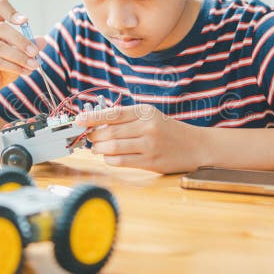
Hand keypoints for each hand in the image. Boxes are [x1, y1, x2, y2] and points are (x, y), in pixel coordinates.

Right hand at [0, 0, 46, 95]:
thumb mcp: (20, 54)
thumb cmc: (3, 66)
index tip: (25, 21)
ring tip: (33, 65)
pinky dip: (14, 67)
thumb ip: (30, 46)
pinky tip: (24, 71)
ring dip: (20, 57)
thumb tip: (42, 40)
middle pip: (1, 28)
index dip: (12, 12)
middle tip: (35, 52)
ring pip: (0, 47)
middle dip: (22, 41)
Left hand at [75, 104, 205, 173]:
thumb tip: (97, 123)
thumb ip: (127, 118)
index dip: (92, 117)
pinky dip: (109, 159)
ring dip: (99, 148)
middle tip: (88, 137)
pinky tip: (108, 157)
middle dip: (93, 135)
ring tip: (96, 147)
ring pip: (113, 147)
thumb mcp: (150, 116)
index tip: (78, 120)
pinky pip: (121, 161)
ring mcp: (149, 146)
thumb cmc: (168, 130)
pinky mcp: (150, 162)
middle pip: (110, 131)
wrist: (195, 146)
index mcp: (145, 112)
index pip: (113, 113)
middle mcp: (147, 127)